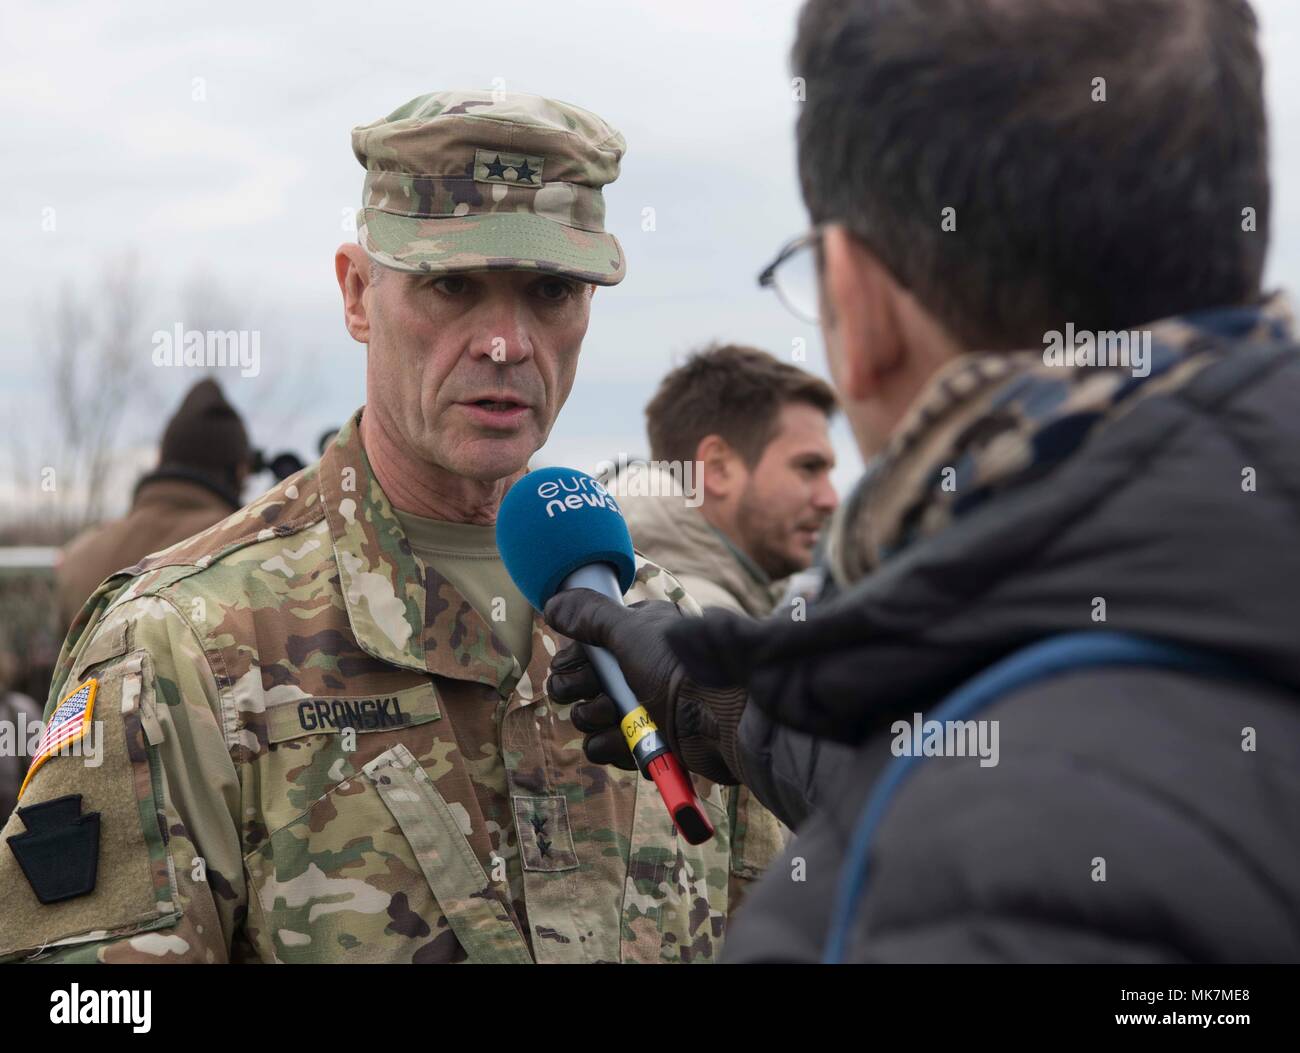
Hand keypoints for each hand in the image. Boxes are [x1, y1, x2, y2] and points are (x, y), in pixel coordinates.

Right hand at [543, 589, 747, 781]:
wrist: (717, 715)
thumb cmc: (677, 665)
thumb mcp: (630, 630)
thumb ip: (589, 616)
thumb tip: (553, 603)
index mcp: (637, 637)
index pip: (589, 647)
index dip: (573, 658)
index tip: (568, 664)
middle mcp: (639, 670)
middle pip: (585, 683)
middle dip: (577, 688)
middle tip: (582, 689)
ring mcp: (644, 707)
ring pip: (593, 717)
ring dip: (593, 717)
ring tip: (611, 713)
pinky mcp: (648, 741)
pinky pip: (609, 747)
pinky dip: (608, 745)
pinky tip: (615, 739)